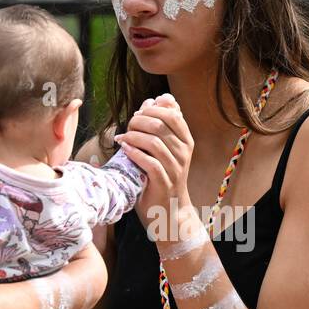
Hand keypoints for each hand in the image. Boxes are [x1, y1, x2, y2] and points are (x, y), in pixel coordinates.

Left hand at [114, 94, 194, 226]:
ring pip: (155, 143)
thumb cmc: (162, 175)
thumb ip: (161, 125)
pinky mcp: (164, 183)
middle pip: (161, 126)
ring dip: (134, 137)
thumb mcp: (165, 149)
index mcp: (186, 141)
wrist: (169, 209)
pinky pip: (150, 163)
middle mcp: (184, 153)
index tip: (137, 114)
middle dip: (140, 121)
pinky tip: (124, 150)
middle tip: (127, 126)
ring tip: (122, 138)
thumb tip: (156, 98)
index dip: (152, 109)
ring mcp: (176, 169)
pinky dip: (135, 154)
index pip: (173, 115)